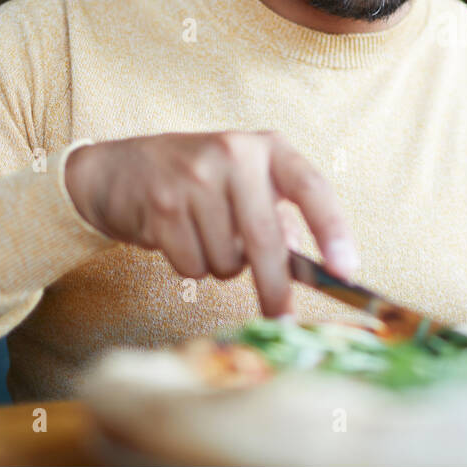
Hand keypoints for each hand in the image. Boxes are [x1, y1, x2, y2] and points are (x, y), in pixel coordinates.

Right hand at [64, 131, 355, 316]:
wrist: (119, 169)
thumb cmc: (200, 181)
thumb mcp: (246, 182)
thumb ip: (278, 215)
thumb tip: (305, 262)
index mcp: (267, 147)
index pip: (312, 188)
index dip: (333, 231)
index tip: (347, 270)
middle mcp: (235, 154)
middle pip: (267, 239)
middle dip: (275, 288)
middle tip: (284, 319)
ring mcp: (195, 177)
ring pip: (228, 261)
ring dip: (222, 266)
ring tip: (205, 236)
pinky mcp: (162, 205)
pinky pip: (192, 265)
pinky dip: (190, 266)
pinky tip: (179, 238)